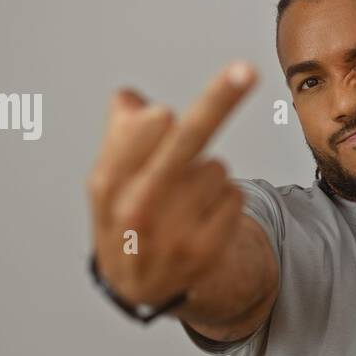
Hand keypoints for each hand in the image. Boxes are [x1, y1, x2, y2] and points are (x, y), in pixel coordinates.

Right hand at [86, 60, 257, 307]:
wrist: (140, 285)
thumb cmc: (126, 216)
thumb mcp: (108, 178)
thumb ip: (120, 135)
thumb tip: (130, 100)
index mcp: (108, 184)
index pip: (139, 136)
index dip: (155, 124)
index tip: (164, 114)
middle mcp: (139, 209)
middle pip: (187, 140)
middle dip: (217, 101)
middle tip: (246, 70)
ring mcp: (174, 233)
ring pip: (217, 167)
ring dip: (208, 174)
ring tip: (185, 197)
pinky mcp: (207, 251)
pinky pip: (235, 196)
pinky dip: (225, 199)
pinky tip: (201, 216)